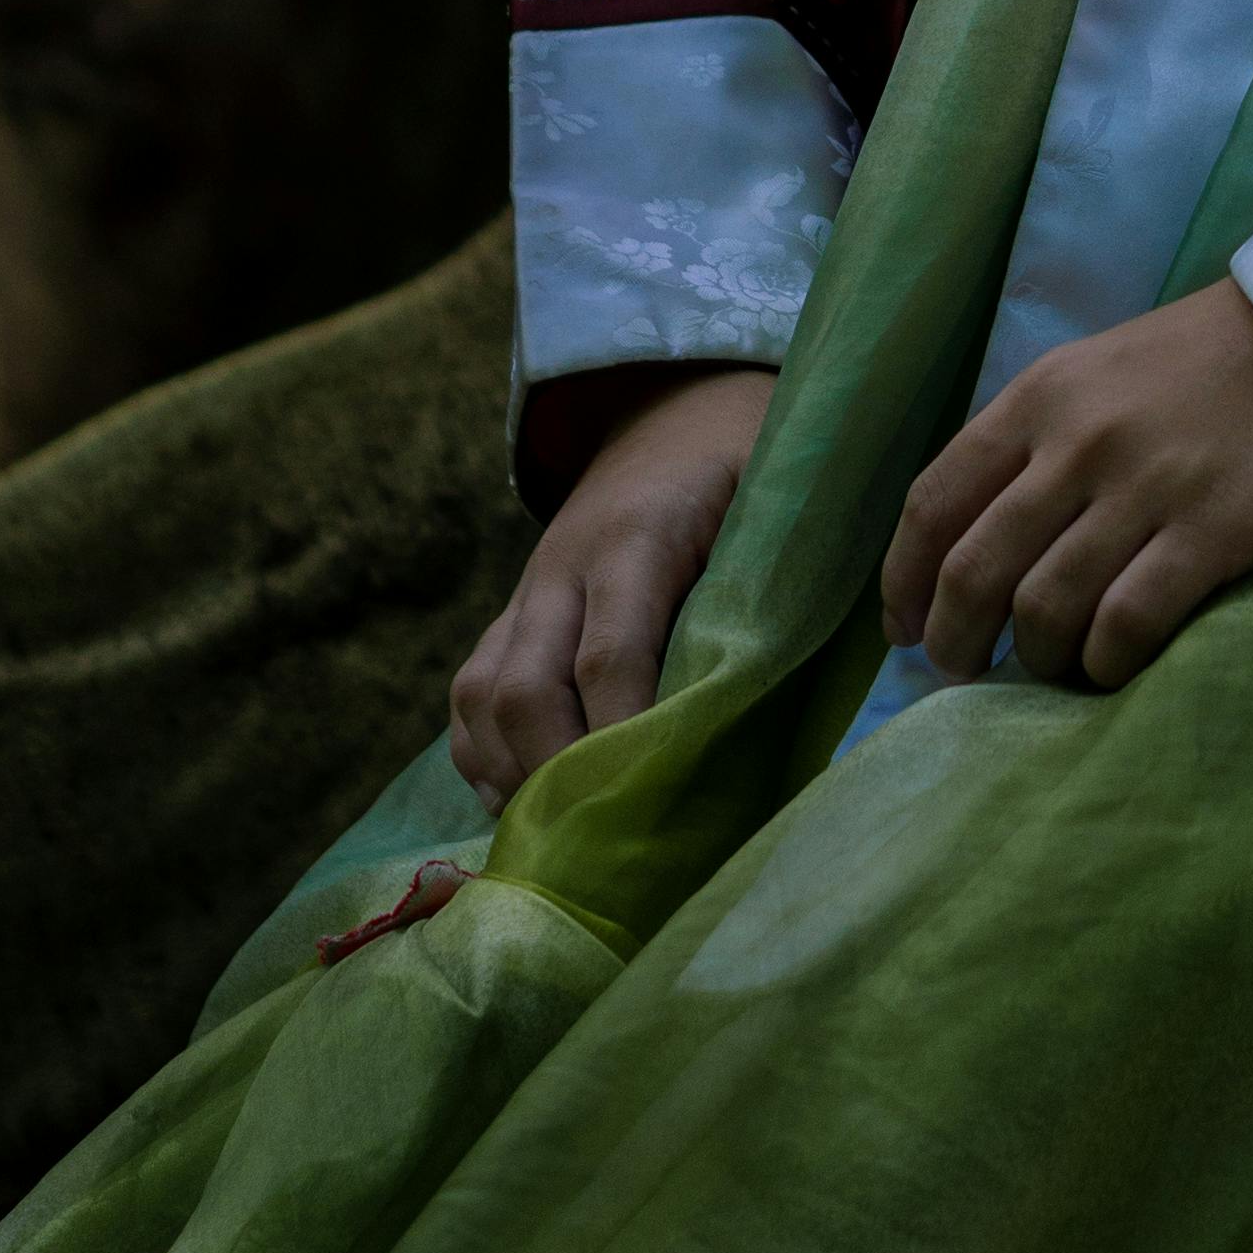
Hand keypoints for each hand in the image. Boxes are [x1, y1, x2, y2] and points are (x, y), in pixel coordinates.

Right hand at [452, 362, 776, 802]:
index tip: (654, 806)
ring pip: (481, 694)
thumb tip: (784, 703)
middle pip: (524, 688)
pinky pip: (468, 693)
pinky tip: (522, 802)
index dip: (624, 738)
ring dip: (512, 775)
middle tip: (606, 847)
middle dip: (556, 776)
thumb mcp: (778, 503)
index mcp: (639, 534)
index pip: (611, 654)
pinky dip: (483, 756)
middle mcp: (563, 565)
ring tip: (561, 839)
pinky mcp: (512, 612)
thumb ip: (773, 587)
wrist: (680, 405)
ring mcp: (528, 591)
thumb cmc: (750, 468)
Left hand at [883, 280, 1252, 692]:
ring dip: (1035, 659)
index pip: (934, 504)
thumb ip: (1034, 440)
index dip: (904, 581)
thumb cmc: (1207, 359)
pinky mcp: (1212, 533)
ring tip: (1050, 669)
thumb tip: (973, 538)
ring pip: (1044, 609)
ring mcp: (1145, 489)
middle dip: (954, 639)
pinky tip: (1110, 667)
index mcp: (1039, 396)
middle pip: (975, 570)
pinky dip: (1104, 663)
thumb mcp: (1097, 371)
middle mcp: (1077, 444)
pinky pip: (1126, 625)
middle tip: (964, 670)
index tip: (904, 627)